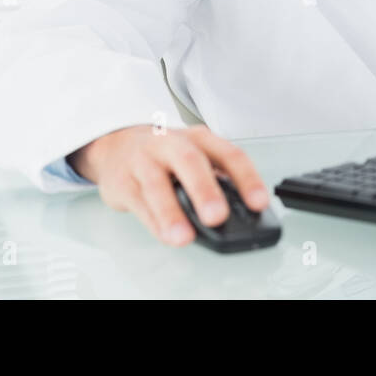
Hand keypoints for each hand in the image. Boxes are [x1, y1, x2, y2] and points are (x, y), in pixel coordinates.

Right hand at [68, 123, 270, 246]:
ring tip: (184, 237)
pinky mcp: (123, 181)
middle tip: (217, 217)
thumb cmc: (165, 154)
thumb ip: (216, 179)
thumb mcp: (195, 155)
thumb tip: (241, 213)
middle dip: (205, 191)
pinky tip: (165, 235)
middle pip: (190, 163)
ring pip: (157, 185)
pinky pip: (138, 202)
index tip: (259, 203)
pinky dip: (152, 222)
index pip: (229, 154)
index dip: (247, 179)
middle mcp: (172, 144)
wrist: (116, 145)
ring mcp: (144, 161)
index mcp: (199, 139)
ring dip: (171, 213)